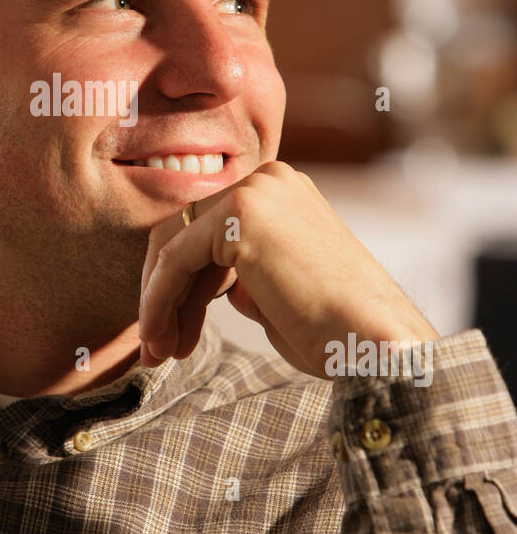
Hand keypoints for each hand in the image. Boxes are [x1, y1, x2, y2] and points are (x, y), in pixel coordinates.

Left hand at [137, 160, 438, 379]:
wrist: (375, 345)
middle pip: (187, 234)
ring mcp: (254, 192)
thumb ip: (242, 277)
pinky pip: (175, 260)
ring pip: (176, 247)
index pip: (209, 232)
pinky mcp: (239, 217)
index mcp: (283, 193)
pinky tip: (160, 339)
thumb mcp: (277, 292)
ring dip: (160, 303)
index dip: (183, 286)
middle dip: (167, 294)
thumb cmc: (336, 334)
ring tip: (160, 353)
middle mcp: (268, 181)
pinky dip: (158, 300)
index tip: (173, 334)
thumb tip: (207, 284)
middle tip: (159, 348)